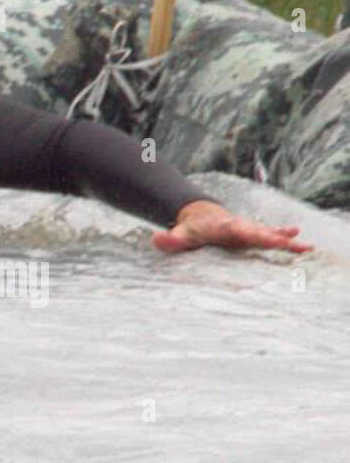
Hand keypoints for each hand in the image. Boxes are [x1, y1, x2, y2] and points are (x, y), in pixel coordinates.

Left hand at [151, 200, 311, 253]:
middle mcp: (241, 227)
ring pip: (270, 235)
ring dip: (287, 240)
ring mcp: (249, 230)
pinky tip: (303, 243)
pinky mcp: (253, 234)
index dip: (255, 234)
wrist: (200, 215)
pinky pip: (272, 237)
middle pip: (261, 232)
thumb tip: (156, 239)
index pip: (242, 231)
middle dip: (276, 238)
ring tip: (307, 246)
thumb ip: (170, 238)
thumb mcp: (180, 233)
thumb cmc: (192, 228)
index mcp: (226, 227)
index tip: (269, 238)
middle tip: (295, 243)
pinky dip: (286, 239)